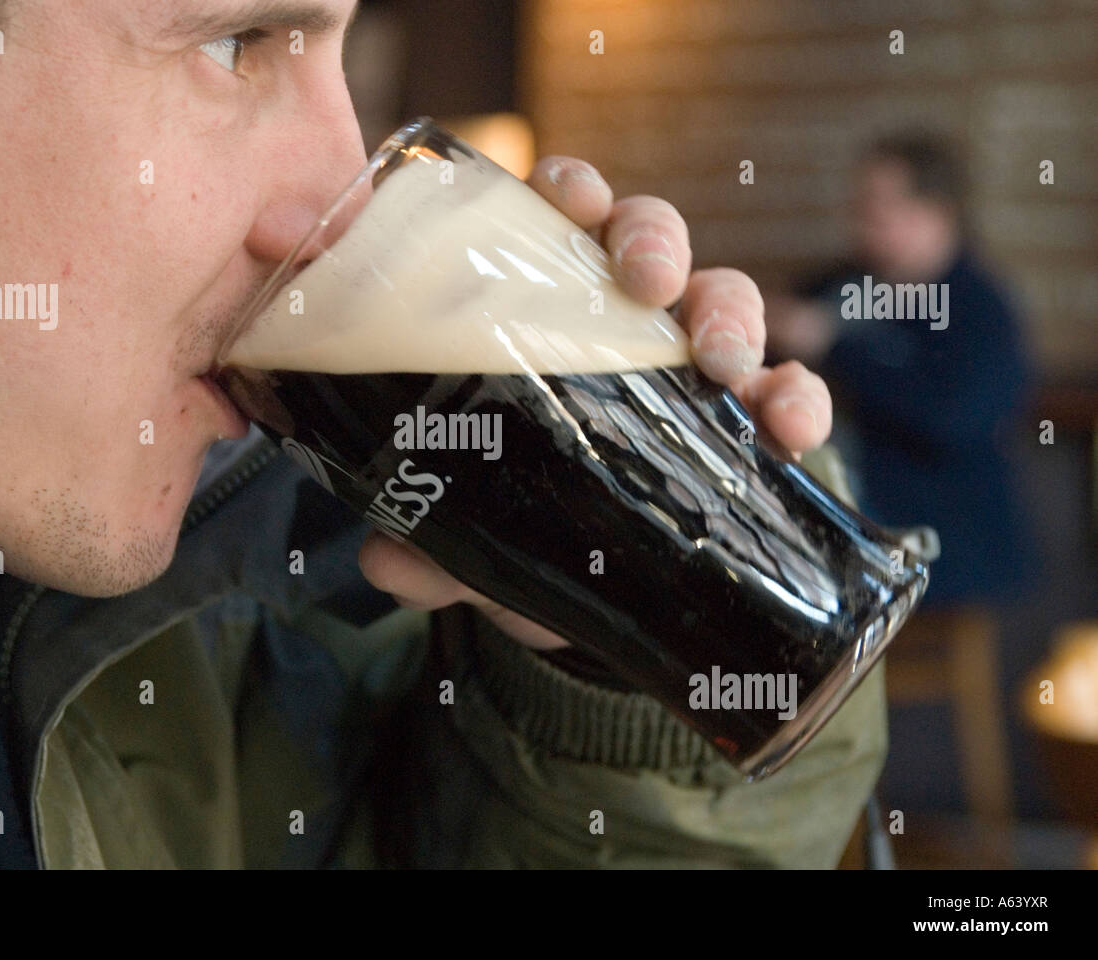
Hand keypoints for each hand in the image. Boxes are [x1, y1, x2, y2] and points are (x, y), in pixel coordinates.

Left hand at [358, 156, 833, 650]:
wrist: (587, 596)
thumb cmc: (520, 524)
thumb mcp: (470, 538)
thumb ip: (428, 547)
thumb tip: (388, 560)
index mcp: (544, 312)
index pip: (557, 221)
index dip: (568, 192)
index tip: (568, 201)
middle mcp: (622, 322)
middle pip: (649, 241)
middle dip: (655, 241)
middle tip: (648, 282)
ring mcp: (689, 367)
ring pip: (726, 299)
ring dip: (732, 315)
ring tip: (723, 361)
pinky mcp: (746, 422)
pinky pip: (786, 391)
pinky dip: (796, 400)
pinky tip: (792, 431)